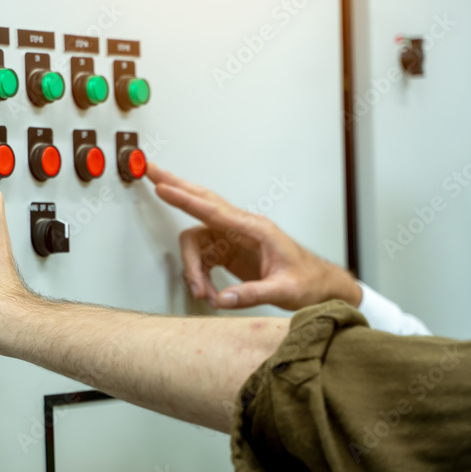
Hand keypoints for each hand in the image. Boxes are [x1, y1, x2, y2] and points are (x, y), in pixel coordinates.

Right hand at [147, 164, 361, 310]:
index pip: (213, 210)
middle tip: (150, 172)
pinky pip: (203, 258)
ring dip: (192, 268)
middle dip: (174, 188)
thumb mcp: (285, 291)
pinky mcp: (230, 251)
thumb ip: (252, 294)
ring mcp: (233, 238)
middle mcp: (241, 228)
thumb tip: (223, 299)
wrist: (320, 285)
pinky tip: (206, 292)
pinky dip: (199, 276)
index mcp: (255, 229)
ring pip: (196, 240)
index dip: (185, 200)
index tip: (163, 188)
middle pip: (200, 202)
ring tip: (201, 292)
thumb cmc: (308, 281)